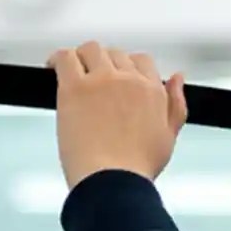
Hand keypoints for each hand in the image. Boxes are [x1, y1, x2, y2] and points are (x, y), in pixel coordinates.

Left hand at [46, 41, 187, 187]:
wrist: (113, 180)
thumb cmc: (137, 166)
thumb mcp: (169, 136)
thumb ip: (176, 104)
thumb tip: (177, 79)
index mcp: (151, 91)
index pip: (141, 61)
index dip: (128, 67)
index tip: (119, 78)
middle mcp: (128, 80)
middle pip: (115, 54)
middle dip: (105, 64)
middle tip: (95, 80)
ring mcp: (100, 80)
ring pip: (91, 50)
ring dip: (83, 58)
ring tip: (75, 72)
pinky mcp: (74, 87)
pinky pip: (65, 58)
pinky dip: (58, 59)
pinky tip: (53, 66)